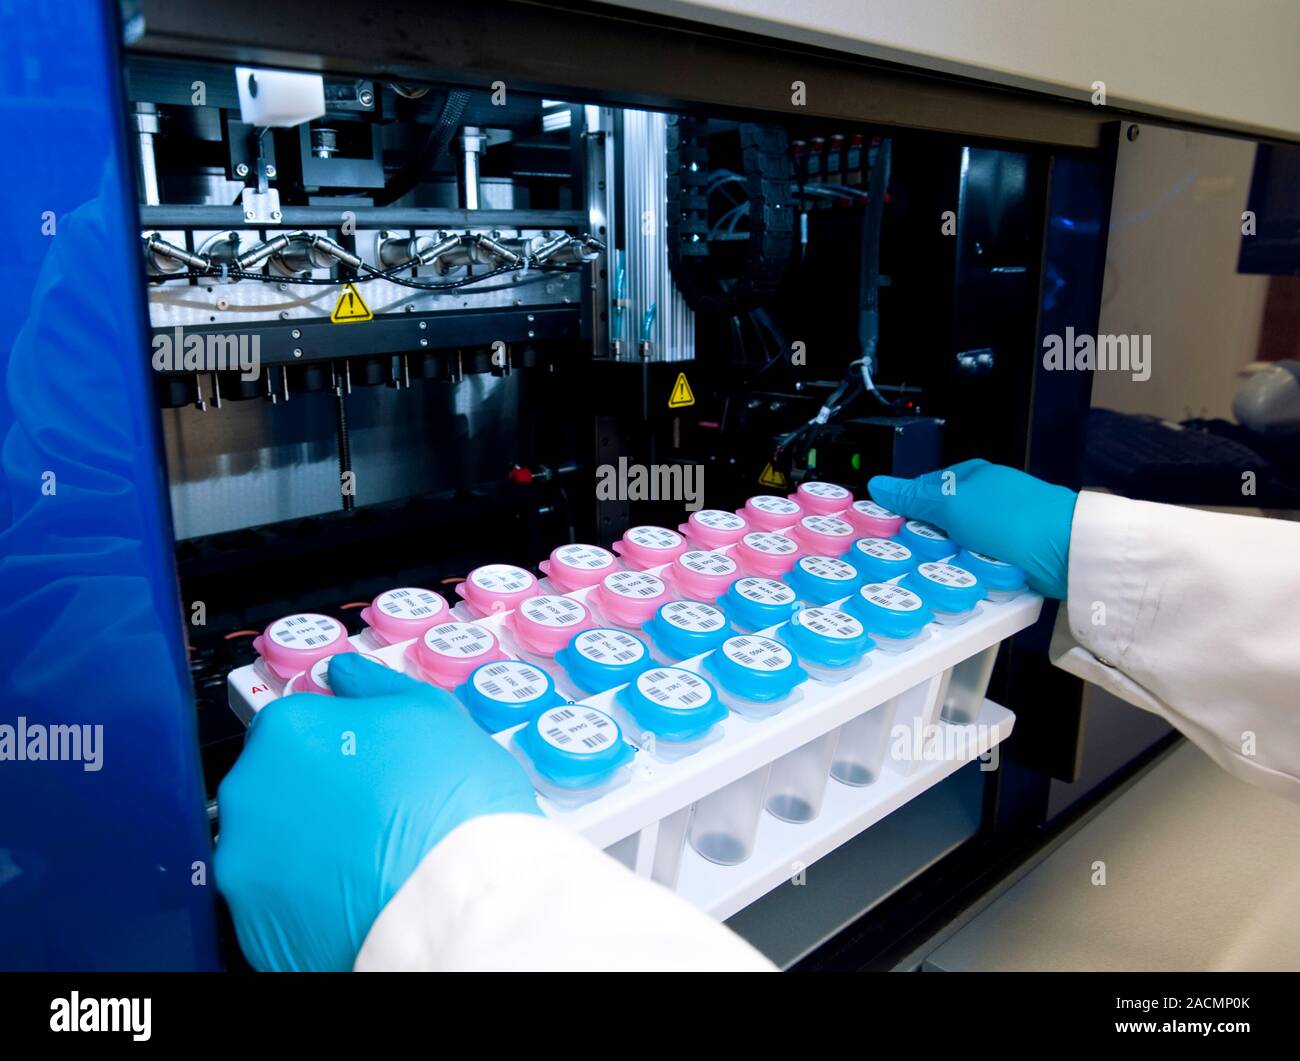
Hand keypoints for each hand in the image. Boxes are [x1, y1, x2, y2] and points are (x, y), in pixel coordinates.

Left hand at [215, 653, 540, 970]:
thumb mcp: (429, 712)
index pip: (295, 725)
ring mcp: (244, 865)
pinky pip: (274, 902)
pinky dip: (306, 899)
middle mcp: (248, 794)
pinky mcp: (252, 926)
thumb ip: (372, 685)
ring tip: (368, 859)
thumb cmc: (450, 803)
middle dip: (316, 795)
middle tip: (372, 812)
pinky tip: (354, 895)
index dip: (337, 745)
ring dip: (307, 847)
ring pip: (271, 846)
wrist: (455, 899)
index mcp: (285, 731)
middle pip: (274, 786)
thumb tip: (345, 674)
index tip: (365, 764)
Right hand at [868, 459, 1077, 598]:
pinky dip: (969, 573)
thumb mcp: (953, 503)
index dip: (904, 507)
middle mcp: (987, 500)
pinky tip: (960, 582)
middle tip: (904, 557)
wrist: (1068, 552)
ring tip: (932, 574)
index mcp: (973, 477)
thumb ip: (914, 496)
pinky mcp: (1013, 557)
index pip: (926, 489)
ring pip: (958, 547)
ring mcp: (1002, 530)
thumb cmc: (1012, 518)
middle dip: (925, 540)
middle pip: (940, 522)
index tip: (883, 528)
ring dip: (947, 561)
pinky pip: (978, 565)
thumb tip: (877, 484)